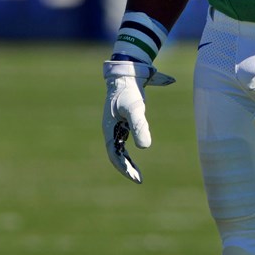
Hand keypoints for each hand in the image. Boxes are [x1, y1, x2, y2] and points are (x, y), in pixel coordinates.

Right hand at [102, 59, 174, 184]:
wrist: (126, 74)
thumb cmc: (128, 91)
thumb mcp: (134, 109)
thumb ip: (140, 126)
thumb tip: (145, 147)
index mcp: (109, 128)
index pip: (114, 154)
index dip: (123, 167)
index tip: (135, 178)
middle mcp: (110, 129)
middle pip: (115, 154)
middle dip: (125, 167)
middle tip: (138, 179)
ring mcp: (115, 126)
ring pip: (119, 149)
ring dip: (127, 161)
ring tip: (137, 173)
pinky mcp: (122, 121)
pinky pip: (123, 141)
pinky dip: (129, 151)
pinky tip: (137, 154)